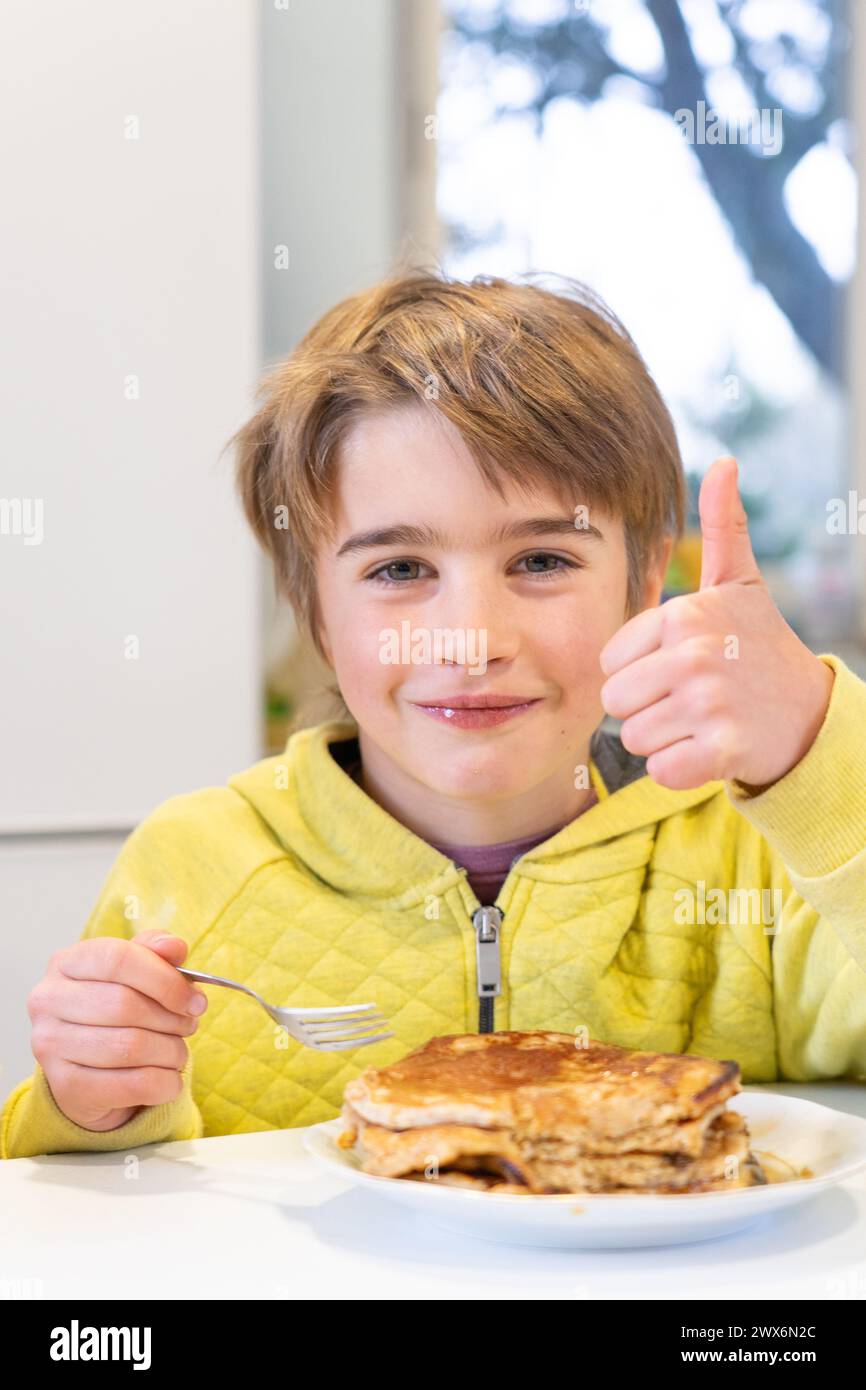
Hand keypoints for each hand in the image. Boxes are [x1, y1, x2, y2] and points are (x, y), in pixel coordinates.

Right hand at [27, 930, 206, 1131]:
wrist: (89, 1072)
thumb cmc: (116, 1012)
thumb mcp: (136, 973)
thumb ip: (156, 952)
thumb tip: (173, 947)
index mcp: (66, 963)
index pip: (118, 959)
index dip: (165, 980)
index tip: (195, 1000)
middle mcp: (48, 1001)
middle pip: (125, 1005)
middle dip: (171, 1019)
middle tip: (189, 1025)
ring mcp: (50, 1046)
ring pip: (130, 1047)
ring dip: (171, 1052)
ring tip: (177, 1051)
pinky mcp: (66, 1088)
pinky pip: (133, 1085)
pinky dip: (165, 1082)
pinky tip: (169, 1078)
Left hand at [598, 456, 834, 790]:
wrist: (812, 714)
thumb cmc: (760, 647)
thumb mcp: (740, 584)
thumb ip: (724, 526)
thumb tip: (724, 460)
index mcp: (684, 614)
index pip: (609, 664)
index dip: (638, 672)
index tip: (681, 667)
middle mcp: (694, 654)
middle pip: (615, 703)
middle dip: (645, 709)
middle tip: (691, 700)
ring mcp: (708, 703)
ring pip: (635, 739)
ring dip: (664, 740)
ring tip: (702, 721)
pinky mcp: (720, 749)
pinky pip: (661, 770)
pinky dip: (681, 769)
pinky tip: (710, 749)